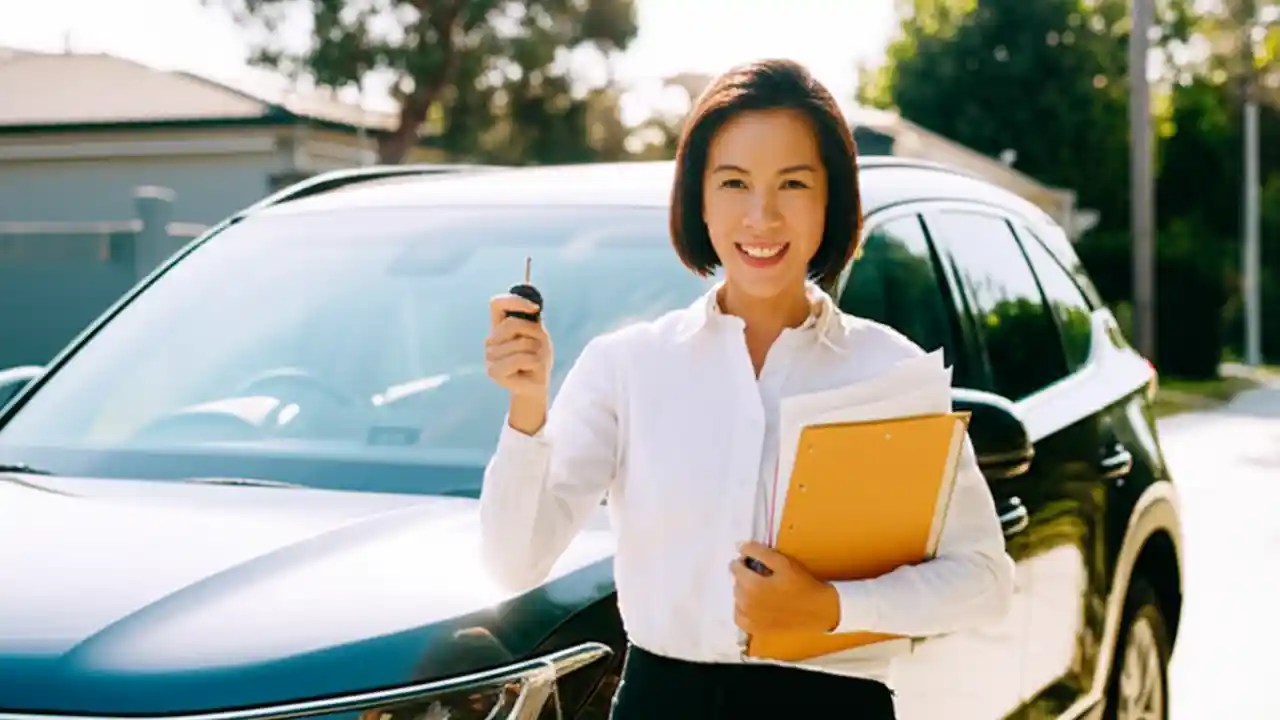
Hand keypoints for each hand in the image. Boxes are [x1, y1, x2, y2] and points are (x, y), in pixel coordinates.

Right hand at [486, 294, 552, 428]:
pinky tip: (530, 371)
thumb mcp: (538, 336)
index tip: (535, 308)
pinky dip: (534, 363)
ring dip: (537, 352)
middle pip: (514, 324)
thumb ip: (532, 321)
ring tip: (534, 362)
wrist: (536, 386)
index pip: (497, 303)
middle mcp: (491, 339)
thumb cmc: (537, 359)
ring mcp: (489, 355)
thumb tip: (534, 304)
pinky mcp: (493, 371)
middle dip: (534, 334)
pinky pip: (521, 358)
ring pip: (521, 343)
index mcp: (499, 327)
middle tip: (539, 348)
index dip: (515, 301)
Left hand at [730, 541, 839, 634]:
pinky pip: (738, 617)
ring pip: (736, 598)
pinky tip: (753, 604)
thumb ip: (758, 552)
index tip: (756, 561)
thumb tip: (738, 546)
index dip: (745, 560)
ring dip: (744, 590)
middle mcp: (746, 604)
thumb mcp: (782, 562)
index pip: (736, 566)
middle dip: (745, 575)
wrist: (818, 610)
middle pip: (736, 582)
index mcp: (752, 586)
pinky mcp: (756, 629)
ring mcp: (750, 619)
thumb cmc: (801, 584)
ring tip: (761, 588)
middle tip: (763, 575)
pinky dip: (741, 609)